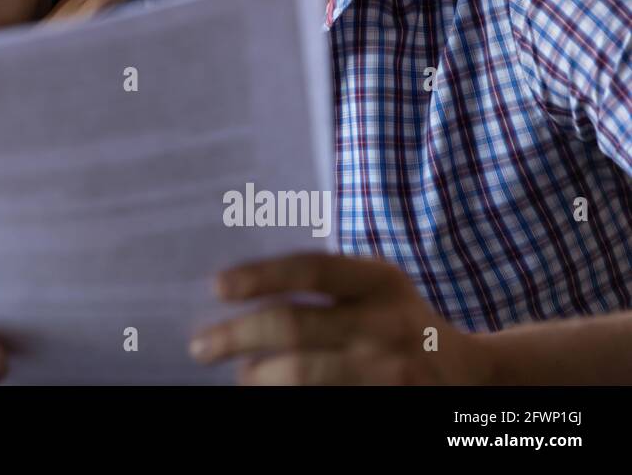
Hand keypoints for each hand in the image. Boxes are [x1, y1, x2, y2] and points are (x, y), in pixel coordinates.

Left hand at [190, 252, 492, 384]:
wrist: (472, 374)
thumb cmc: (400, 321)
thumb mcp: (376, 287)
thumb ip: (323, 284)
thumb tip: (239, 289)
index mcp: (379, 281)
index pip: (310, 269)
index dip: (260, 275)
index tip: (218, 287)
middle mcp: (384, 322)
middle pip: (294, 325)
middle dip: (237, 334)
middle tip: (201, 345)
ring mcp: (387, 369)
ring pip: (302, 373)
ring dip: (257, 375)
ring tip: (241, 375)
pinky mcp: (387, 404)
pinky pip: (323, 400)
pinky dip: (286, 398)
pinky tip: (268, 394)